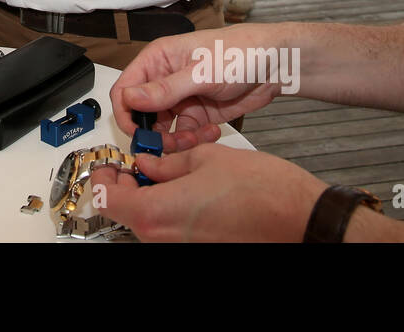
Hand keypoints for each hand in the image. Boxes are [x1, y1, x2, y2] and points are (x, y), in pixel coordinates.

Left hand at [88, 144, 326, 241]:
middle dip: (128, 185)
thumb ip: (167, 162)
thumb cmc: (262, 190)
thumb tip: (149, 162)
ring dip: (150, 195)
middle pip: (127, 211)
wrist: (299, 218)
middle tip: (139, 162)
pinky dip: (171, 207)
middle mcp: (164, 237)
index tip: (109, 163)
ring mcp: (183, 246)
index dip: (103, 177)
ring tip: (168, 170)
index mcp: (157, 212)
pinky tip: (188, 187)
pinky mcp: (200, 247)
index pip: (106, 198)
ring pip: (149, 220)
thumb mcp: (204, 157)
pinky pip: (172, 227)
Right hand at [109, 25, 283, 150]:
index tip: (137, 133)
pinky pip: (184, 134)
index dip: (126, 113)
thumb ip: (164, 90)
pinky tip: (212, 132)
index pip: (125, 89)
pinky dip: (194, 140)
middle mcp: (164, 80)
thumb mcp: (200, 73)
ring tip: (195, 138)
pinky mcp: (198, 114)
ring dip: (174, 140)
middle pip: (141, 114)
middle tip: (170, 144)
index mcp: (157, 60)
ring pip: (162, 129)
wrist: (276, 64)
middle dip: (152, 133)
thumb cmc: (241, 53)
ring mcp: (181, 99)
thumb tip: (129, 99)